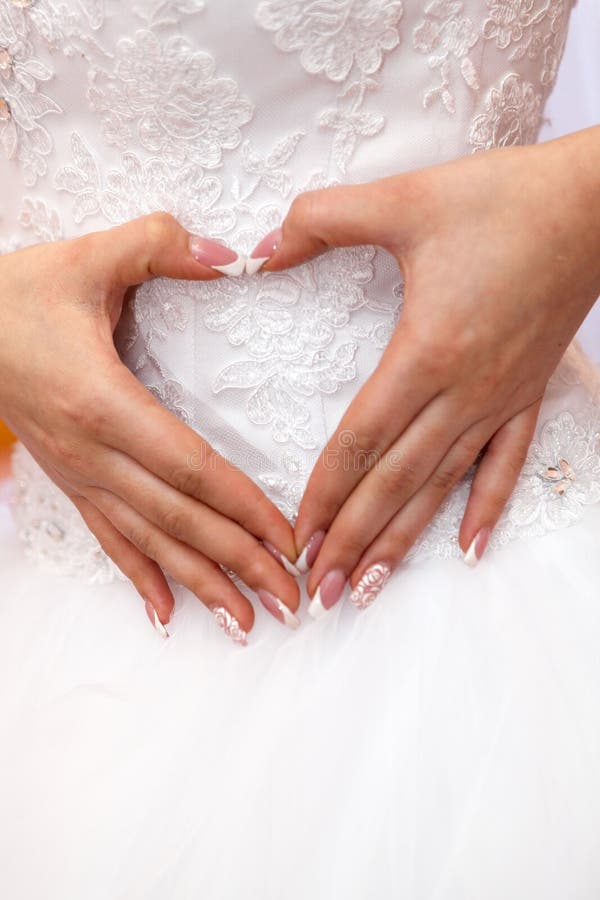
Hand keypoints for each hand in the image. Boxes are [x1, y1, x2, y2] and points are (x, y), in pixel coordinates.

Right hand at [0, 213, 299, 640]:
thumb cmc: (20, 296)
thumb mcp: (89, 257)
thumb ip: (161, 246)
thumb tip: (235, 257)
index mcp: (104, 402)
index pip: (191, 467)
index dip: (242, 506)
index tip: (287, 540)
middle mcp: (93, 453)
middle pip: (179, 519)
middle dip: (238, 562)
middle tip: (290, 600)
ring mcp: (79, 474)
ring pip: (148, 542)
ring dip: (200, 585)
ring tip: (245, 624)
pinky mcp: (70, 480)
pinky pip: (108, 539)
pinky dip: (140, 577)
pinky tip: (165, 614)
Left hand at [263, 129, 599, 614]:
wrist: (595, 203)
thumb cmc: (502, 198)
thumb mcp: (403, 200)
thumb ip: (320, 221)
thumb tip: (255, 252)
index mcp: (426, 352)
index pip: (361, 440)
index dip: (326, 492)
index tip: (299, 537)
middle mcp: (463, 391)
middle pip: (396, 481)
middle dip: (354, 539)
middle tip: (321, 591)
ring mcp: (500, 399)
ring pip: (442, 486)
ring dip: (404, 539)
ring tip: (373, 586)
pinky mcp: (529, 394)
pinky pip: (505, 464)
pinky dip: (486, 509)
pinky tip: (470, 549)